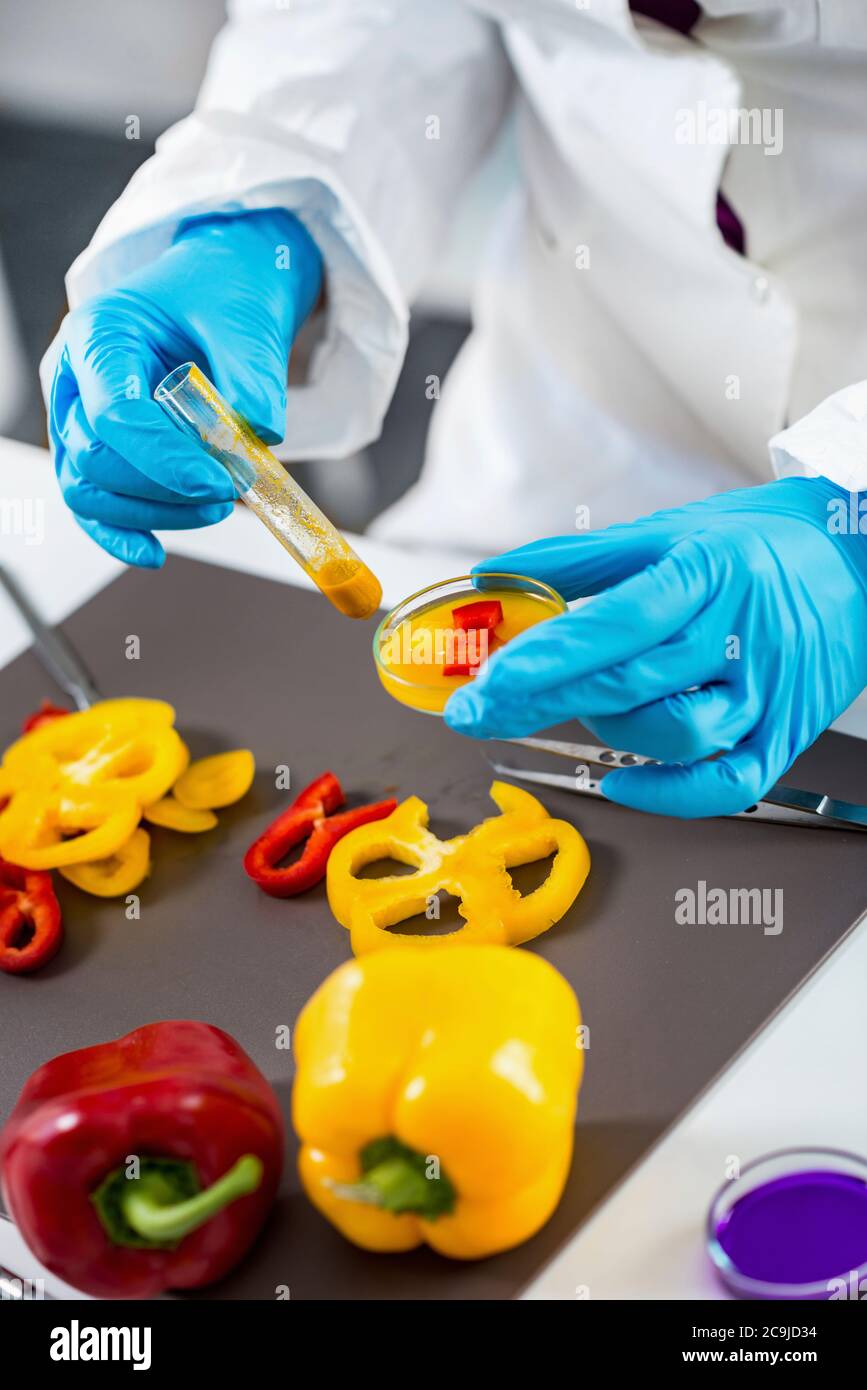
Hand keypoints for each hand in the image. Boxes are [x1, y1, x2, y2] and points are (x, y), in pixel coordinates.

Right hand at [45, 208, 321, 566]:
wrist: (217, 289)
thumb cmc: (222, 294)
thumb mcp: (245, 319)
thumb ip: (252, 376)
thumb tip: (259, 435)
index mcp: (99, 334)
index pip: (114, 415)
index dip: (164, 460)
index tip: (220, 481)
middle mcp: (74, 378)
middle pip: (95, 459)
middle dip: (163, 488)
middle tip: (229, 490)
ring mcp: (78, 417)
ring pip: (90, 489)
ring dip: (154, 513)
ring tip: (217, 505)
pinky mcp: (97, 450)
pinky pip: (95, 504)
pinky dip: (122, 533)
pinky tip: (155, 553)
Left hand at [445, 478, 866, 816]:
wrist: (856, 554)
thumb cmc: (754, 544)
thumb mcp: (668, 532)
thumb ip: (578, 559)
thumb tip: (494, 575)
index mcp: (704, 573)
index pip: (615, 624)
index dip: (547, 658)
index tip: (486, 681)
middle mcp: (736, 634)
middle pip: (628, 684)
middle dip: (540, 702)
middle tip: (477, 712)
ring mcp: (765, 689)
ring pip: (676, 734)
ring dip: (610, 729)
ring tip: (580, 706)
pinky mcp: (784, 732)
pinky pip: (727, 784)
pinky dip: (668, 794)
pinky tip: (621, 778)